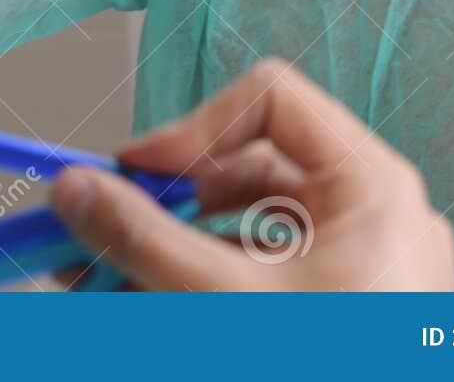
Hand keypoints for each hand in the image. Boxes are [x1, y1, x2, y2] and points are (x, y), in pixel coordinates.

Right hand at [50, 59, 453, 290]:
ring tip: (107, 282)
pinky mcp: (349, 310)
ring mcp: (369, 264)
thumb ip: (143, 240)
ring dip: (176, 246)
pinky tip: (152, 304)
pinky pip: (270, 273)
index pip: (270, 99)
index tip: (133, 174)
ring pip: (253, 226)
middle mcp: (377, 213)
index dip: (193, 126)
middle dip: (167, 201)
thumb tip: (76, 190)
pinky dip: (209, 284)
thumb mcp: (225, 305)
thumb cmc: (339, 375)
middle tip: (101, 227)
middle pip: (253, 165)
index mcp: (371, 185)